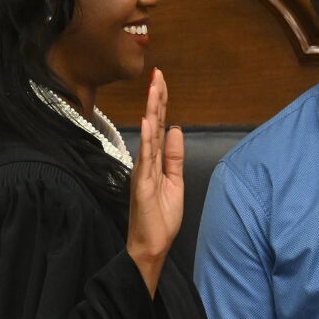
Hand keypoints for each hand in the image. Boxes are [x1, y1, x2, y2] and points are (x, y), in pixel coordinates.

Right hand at [126, 69, 182, 295]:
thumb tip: (176, 130)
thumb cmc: (160, 218)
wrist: (151, 245)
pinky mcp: (142, 185)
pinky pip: (145, 158)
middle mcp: (145, 161)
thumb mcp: (175, 182)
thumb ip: (174, 157)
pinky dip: (148, 139)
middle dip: (156, 98)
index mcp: (155, 161)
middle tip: (158, 73)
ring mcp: (142, 172)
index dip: (162, 103)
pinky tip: (150, 122)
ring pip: (149, 136)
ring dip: (152, 111)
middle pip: (153, 124)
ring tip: (154, 88)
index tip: (162, 80)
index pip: (160, 126)